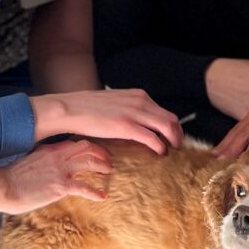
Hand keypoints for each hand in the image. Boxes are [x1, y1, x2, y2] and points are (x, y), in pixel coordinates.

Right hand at [0, 140, 112, 213]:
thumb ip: (42, 158)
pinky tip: (103, 197)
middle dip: (100, 152)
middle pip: (87, 148)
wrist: (5, 187)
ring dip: (102, 166)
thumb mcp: (30, 159)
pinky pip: (85, 188)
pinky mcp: (62, 186)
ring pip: (90, 163)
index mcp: (50, 148)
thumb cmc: (13, 177)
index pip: (75, 142)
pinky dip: (96, 192)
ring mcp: (62, 170)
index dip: (88, 146)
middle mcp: (59, 156)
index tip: (95, 150)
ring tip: (109, 170)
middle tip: (107, 159)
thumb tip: (48, 161)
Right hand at [31, 89, 181, 153]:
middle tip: (177, 146)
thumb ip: (129, 109)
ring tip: (171, 151)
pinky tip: (159, 152)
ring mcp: (134, 113)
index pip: (165, 111)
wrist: (70, 109)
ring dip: (172, 141)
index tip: (172, 137)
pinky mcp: (127, 126)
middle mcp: (140, 101)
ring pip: (166, 128)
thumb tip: (138, 122)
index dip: (172, 126)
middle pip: (171, 119)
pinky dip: (160, 146)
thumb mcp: (116, 102)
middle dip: (177, 134)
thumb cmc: (89, 108)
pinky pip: (152, 138)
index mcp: (138, 95)